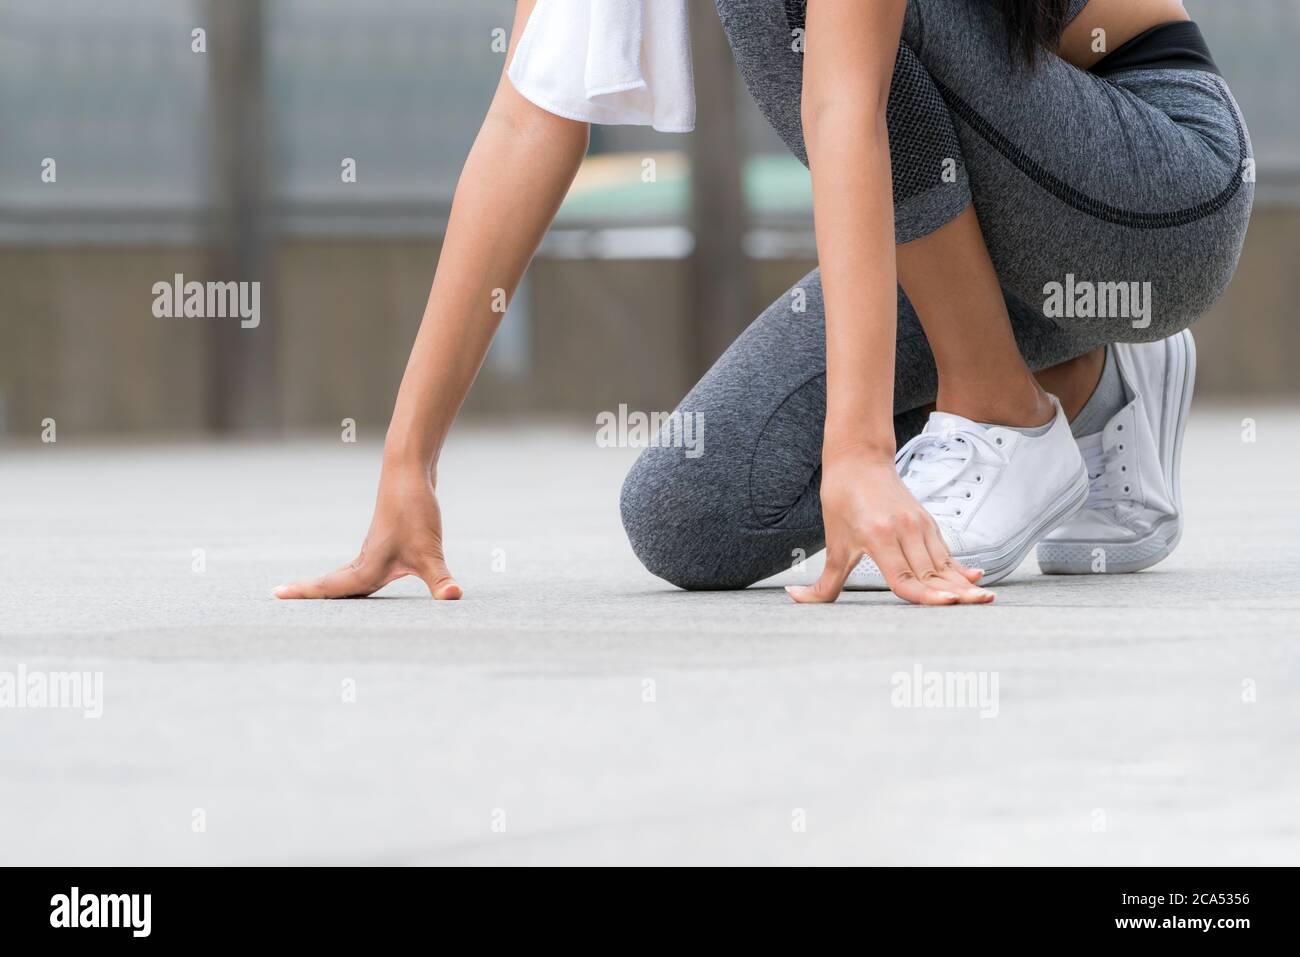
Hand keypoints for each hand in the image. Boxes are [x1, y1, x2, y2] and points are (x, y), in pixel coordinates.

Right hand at [274, 458, 461, 599]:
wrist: (409, 471)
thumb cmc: (414, 510)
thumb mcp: (430, 551)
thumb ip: (440, 578)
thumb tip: (453, 597)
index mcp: (368, 566)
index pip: (333, 589)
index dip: (307, 594)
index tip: (274, 594)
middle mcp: (366, 559)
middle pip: (333, 583)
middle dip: (311, 593)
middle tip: (280, 596)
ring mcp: (374, 549)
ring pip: (347, 574)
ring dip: (329, 586)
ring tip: (313, 594)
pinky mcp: (386, 540)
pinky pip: (361, 565)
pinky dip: (351, 576)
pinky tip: (361, 580)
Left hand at [787, 450, 991, 605]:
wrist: (858, 459)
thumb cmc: (842, 499)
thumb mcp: (832, 543)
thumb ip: (823, 581)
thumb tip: (795, 598)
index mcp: (878, 537)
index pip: (904, 577)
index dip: (926, 595)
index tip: (948, 604)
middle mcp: (903, 531)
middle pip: (932, 573)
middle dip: (956, 594)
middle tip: (979, 607)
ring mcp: (919, 525)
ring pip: (943, 563)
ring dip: (963, 584)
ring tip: (984, 601)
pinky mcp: (927, 523)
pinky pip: (945, 552)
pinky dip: (960, 568)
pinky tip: (976, 580)